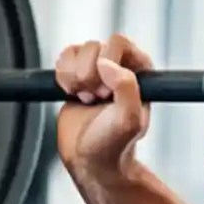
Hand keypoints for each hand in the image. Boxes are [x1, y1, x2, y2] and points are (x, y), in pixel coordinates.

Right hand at [55, 34, 153, 171]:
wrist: (91, 161)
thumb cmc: (114, 145)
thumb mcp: (128, 119)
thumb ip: (126, 88)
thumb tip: (107, 63)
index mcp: (140, 72)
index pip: (118, 42)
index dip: (106, 63)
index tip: (105, 91)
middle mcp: (120, 67)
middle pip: (93, 46)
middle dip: (88, 75)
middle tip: (96, 99)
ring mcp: (97, 70)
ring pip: (76, 51)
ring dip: (75, 78)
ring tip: (87, 100)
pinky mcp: (77, 75)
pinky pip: (63, 59)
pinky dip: (62, 78)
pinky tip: (73, 95)